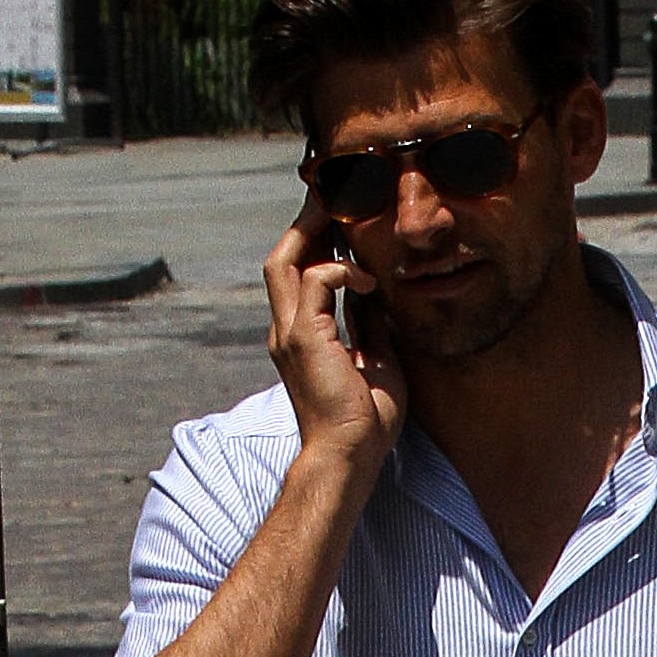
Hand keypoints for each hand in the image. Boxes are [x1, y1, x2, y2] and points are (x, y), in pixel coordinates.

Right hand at [262, 212, 404, 471]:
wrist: (349, 456)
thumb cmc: (365, 422)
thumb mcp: (375, 361)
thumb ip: (368, 324)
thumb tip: (373, 292)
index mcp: (299, 340)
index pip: (296, 278)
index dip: (312, 246)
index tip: (337, 224)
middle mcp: (285, 332)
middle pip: (281, 259)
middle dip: (305, 225)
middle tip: (332, 201)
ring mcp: (290, 334)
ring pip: (285, 260)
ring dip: (312, 232)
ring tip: (339, 214)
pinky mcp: (305, 337)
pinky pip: (319, 279)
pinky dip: (344, 271)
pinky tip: (369, 281)